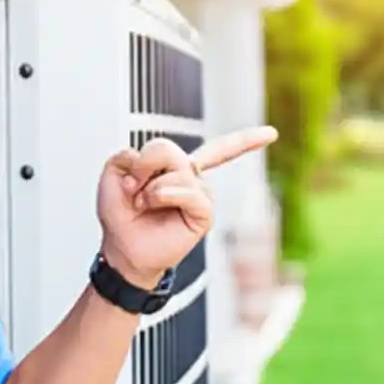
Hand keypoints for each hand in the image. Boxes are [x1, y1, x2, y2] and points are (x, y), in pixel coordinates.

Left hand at [96, 127, 278, 288]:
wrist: (122, 249)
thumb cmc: (121, 215)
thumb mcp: (112, 176)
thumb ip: (126, 155)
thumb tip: (148, 160)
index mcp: (177, 168)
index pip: (215, 150)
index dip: (245, 140)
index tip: (271, 135)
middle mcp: (193, 179)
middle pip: (169, 148)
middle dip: (143, 164)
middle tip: (133, 187)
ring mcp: (200, 196)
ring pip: (178, 170)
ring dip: (150, 187)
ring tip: (143, 203)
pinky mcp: (203, 214)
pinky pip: (191, 192)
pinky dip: (167, 193)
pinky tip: (155, 202)